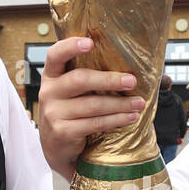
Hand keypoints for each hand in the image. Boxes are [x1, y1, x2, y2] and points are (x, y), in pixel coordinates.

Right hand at [37, 36, 145, 178]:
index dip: (70, 46)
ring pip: (92, 104)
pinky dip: (116, 120)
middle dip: (109, 80)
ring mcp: (54, 113)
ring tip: (139, 103)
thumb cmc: (70, 112)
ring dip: (120, 104)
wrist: (56, 147)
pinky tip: (130, 118)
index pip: (55, 55)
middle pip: (80, 80)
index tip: (90, 42)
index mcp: (52, 76)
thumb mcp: (70, 93)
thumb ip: (87, 79)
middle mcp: (49, 92)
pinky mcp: (63, 131)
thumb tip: (128, 69)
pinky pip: (95, 123)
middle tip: (132, 81)